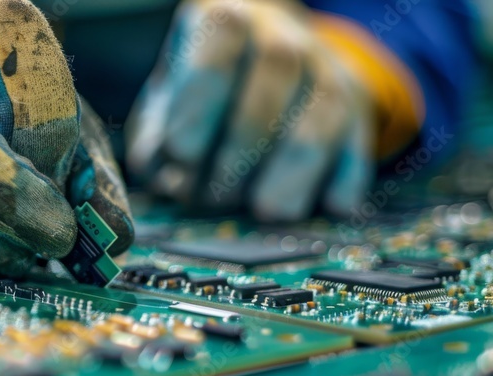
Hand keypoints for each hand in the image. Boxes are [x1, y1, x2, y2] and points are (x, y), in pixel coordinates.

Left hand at [126, 0, 372, 221]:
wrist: (258, 72)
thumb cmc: (197, 100)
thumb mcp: (163, 111)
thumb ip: (157, 143)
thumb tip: (171, 180)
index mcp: (223, 21)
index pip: (222, 38)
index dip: (201, 98)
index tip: (181, 153)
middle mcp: (281, 34)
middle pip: (278, 73)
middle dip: (243, 146)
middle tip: (215, 196)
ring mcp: (327, 67)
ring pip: (325, 111)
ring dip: (294, 169)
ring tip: (265, 211)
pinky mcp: (359, 106)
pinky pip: (360, 143)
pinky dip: (346, 179)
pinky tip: (329, 208)